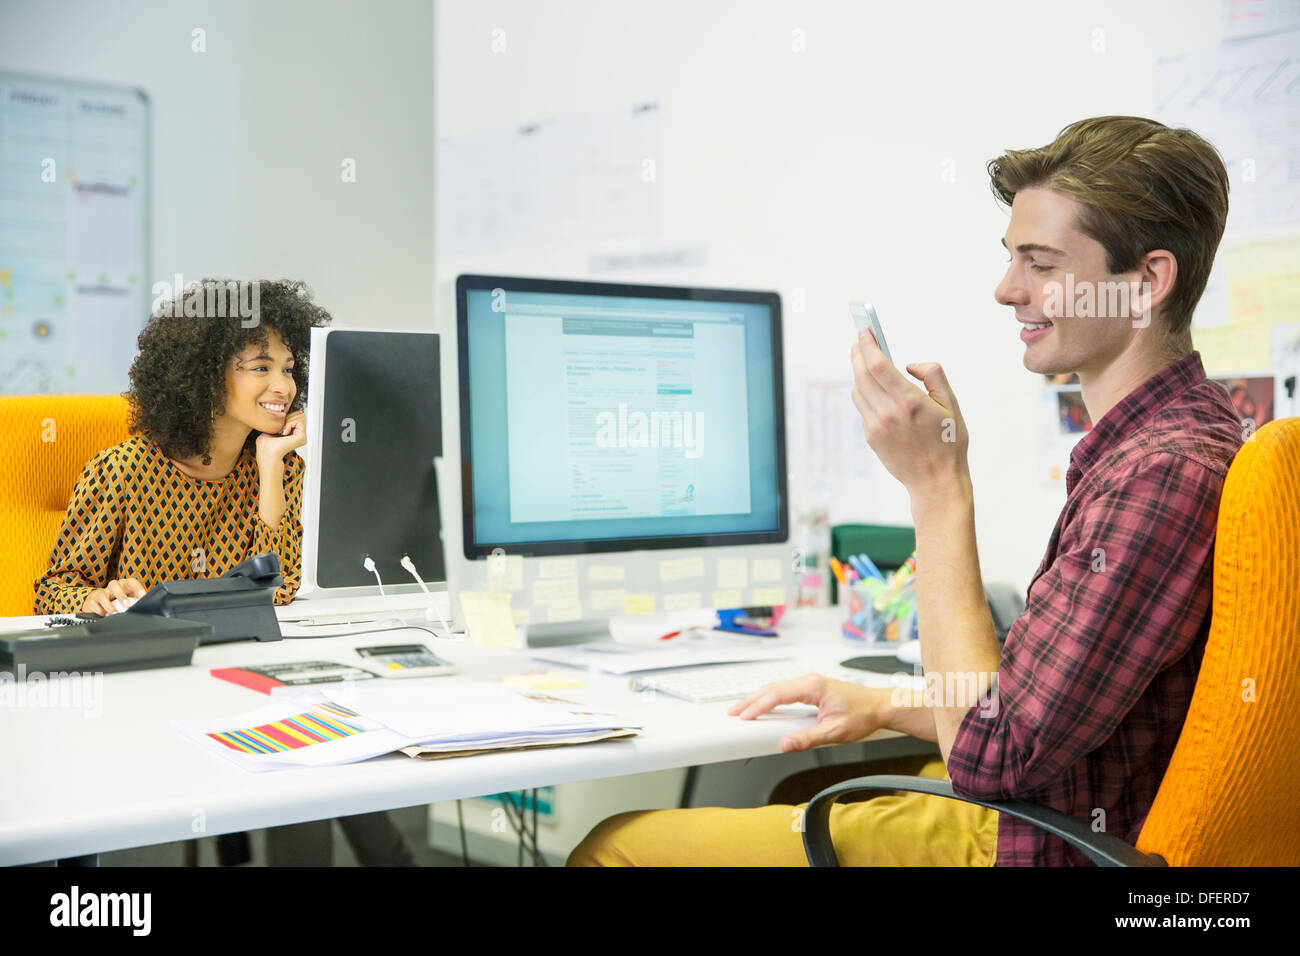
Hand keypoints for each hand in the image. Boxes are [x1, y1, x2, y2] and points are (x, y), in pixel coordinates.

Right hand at [82, 578, 145, 615]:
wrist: (97, 605)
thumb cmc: (117, 603)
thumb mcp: (128, 602)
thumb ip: (135, 603)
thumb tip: (147, 609)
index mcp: (123, 586)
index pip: (131, 582)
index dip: (137, 588)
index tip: (143, 596)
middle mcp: (112, 587)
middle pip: (114, 584)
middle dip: (121, 595)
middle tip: (127, 605)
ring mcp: (100, 593)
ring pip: (102, 595)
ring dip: (109, 605)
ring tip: (114, 613)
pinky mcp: (91, 600)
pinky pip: (94, 604)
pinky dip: (99, 610)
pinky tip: (103, 615)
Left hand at [255, 409, 305, 464]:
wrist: (267, 452)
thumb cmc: (266, 445)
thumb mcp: (270, 429)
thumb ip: (276, 423)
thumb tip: (279, 415)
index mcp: (292, 435)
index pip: (295, 417)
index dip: (287, 416)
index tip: (279, 424)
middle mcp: (298, 436)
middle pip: (299, 415)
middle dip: (288, 417)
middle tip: (281, 428)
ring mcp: (301, 437)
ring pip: (300, 417)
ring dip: (288, 420)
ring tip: (282, 430)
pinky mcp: (302, 437)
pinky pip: (299, 422)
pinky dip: (290, 423)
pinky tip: (284, 432)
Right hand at [728, 673, 887, 751]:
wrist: (880, 706)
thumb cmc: (863, 715)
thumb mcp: (835, 732)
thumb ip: (809, 739)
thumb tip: (786, 744)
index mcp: (813, 687)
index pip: (778, 695)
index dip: (758, 706)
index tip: (743, 716)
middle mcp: (809, 681)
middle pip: (772, 688)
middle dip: (751, 700)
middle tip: (733, 712)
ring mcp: (810, 683)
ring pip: (777, 688)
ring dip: (759, 698)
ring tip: (742, 710)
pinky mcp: (812, 689)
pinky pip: (785, 691)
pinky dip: (770, 698)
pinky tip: (763, 706)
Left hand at [850, 328, 968, 496]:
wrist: (935, 482)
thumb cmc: (948, 442)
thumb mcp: (951, 404)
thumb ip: (933, 375)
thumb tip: (910, 364)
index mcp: (909, 402)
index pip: (878, 365)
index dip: (868, 344)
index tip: (864, 330)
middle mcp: (887, 413)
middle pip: (862, 374)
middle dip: (859, 353)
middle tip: (861, 340)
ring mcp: (876, 426)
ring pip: (858, 390)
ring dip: (859, 371)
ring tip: (866, 360)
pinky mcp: (871, 437)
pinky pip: (862, 406)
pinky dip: (864, 391)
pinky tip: (872, 386)